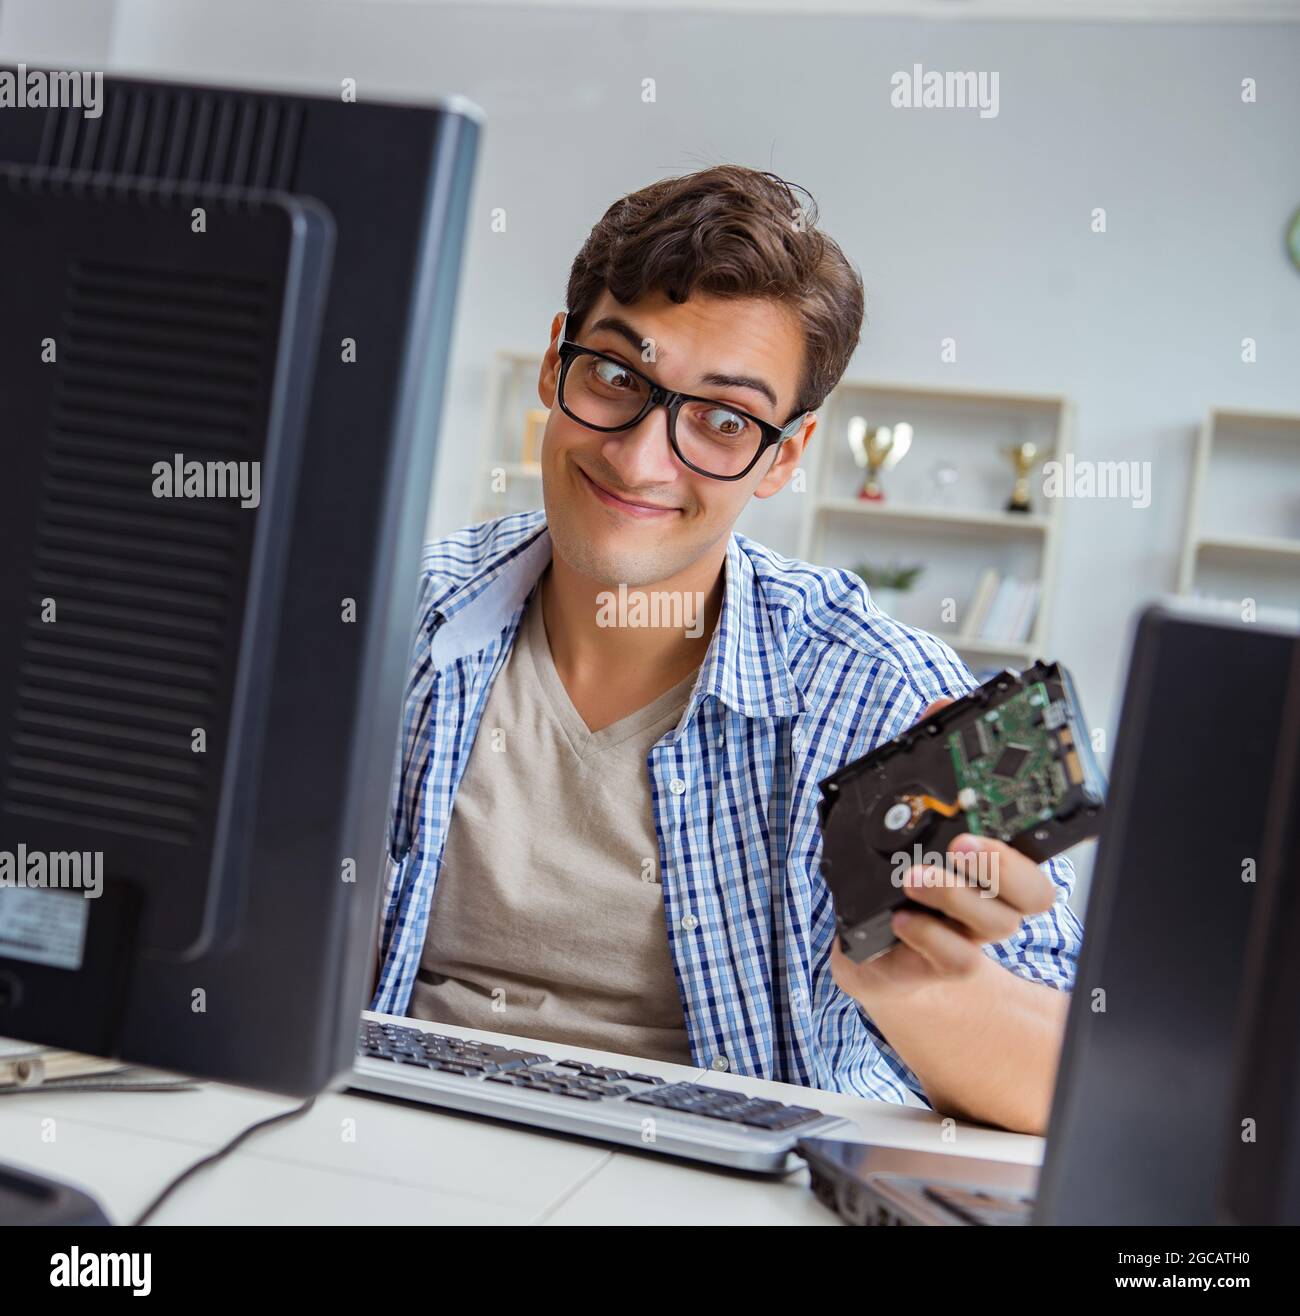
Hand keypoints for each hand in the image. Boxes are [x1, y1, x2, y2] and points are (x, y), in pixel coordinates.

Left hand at [831, 698, 1059, 1001]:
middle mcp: (992, 899)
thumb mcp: (905, 811)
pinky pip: (955, 959)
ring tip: (915, 875)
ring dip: (956, 895)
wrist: (874, 948)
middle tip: (963, 843)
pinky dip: (928, 935)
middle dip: (1004, 866)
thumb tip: (942, 705)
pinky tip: (901, 917)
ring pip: (996, 923)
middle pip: (1035, 891)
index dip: (1044, 811)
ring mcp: (970, 934)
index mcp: (995, 859)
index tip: (1027, 786)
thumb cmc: (896, 875)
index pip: (1039, 836)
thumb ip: (926, 758)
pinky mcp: (939, 961)